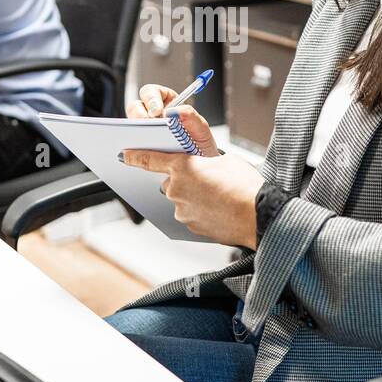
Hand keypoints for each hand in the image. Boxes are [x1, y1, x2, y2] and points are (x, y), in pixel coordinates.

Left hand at [121, 146, 263, 248]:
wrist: (258, 215)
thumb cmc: (245, 186)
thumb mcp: (225, 159)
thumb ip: (204, 159)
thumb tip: (201, 165)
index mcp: (183, 167)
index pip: (150, 160)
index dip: (135, 157)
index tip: (124, 155)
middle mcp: (176, 189)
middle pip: (171, 182)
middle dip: (184, 180)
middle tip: (209, 180)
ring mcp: (182, 211)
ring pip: (181, 200)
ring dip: (194, 197)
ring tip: (219, 197)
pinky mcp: (189, 226)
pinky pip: (190, 215)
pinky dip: (200, 211)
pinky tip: (219, 209)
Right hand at [126, 82, 217, 156]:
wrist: (200, 166)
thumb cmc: (200, 144)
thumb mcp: (201, 128)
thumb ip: (190, 115)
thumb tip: (174, 111)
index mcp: (168, 104)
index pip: (152, 92)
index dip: (151, 98)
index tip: (156, 111)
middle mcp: (154, 116)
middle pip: (136, 107)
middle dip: (138, 114)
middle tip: (146, 124)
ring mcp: (145, 131)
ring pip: (131, 125)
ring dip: (134, 131)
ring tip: (143, 141)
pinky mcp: (141, 148)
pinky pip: (131, 144)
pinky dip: (132, 148)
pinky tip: (138, 153)